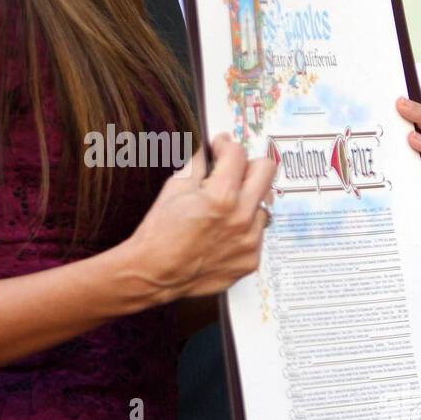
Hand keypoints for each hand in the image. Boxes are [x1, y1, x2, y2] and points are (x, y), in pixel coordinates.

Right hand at [125, 133, 275, 302]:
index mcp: (222, 196)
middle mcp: (242, 217)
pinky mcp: (250, 260)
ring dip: (247, 201)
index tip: (220, 147)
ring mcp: (249, 241)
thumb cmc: (159, 232)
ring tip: (224, 209)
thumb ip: (197, 163)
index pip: (238, 153)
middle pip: (267, 170)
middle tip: (232, 171)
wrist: (153, 274)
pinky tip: (223, 234)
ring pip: (264, 204)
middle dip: (248, 164)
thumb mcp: (174, 188)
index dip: (225, 145)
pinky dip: (243, 229)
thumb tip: (209, 147)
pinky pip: (257, 234)